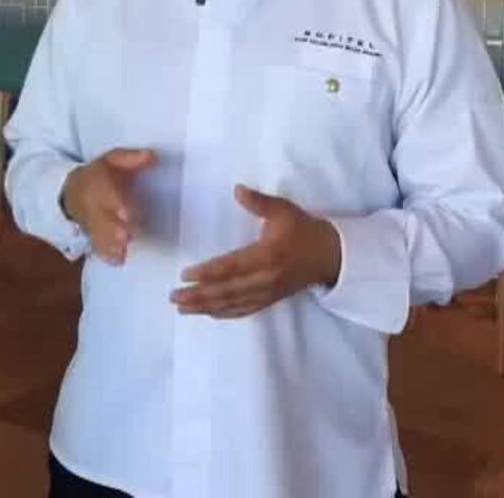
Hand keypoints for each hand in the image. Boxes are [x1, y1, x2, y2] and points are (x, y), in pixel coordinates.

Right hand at [60, 148, 157, 264]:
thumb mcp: (111, 160)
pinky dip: (106, 255)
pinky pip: (97, 247)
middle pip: (101, 219)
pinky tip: (118, 260)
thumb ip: (131, 159)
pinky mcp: (93, 236)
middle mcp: (93, 206)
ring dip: (110, 245)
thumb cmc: (98, 176)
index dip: (115, 203)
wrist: (71, 192)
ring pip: (98, 235)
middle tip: (126, 236)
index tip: (126, 212)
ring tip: (123, 252)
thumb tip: (153, 156)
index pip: (105, 193)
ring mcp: (92, 223)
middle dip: (112, 228)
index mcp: (97, 184)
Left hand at [171, 185, 341, 318]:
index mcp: (267, 257)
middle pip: (227, 291)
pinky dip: (225, 313)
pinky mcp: (271, 300)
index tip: (185, 275)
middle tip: (173, 297)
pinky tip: (208, 313)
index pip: (231, 267)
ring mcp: (268, 293)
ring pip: (233, 304)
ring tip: (182, 308)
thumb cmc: (304, 230)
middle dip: (199, 295)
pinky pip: (244, 310)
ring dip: (206, 307)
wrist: (330, 256)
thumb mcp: (284, 210)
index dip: (207, 273)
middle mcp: (265, 279)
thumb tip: (237, 190)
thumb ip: (260, 202)